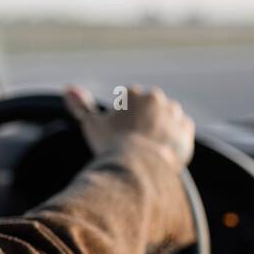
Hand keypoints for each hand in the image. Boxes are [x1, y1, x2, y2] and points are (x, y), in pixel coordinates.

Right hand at [62, 84, 194, 171]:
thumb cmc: (112, 145)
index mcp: (132, 93)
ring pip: (166, 118)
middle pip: (148, 109)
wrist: (140, 165)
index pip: (128, 103)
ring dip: (160, 129)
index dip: (123, 121)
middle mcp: (155, 97)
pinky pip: (181, 130)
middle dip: (143, 122)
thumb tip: (67, 88)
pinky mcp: (186, 128)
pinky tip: (162, 151)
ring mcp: (172, 112)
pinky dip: (174, 139)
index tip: (120, 136)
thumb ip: (81, 106)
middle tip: (134, 144)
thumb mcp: (92, 124)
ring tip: (148, 149)